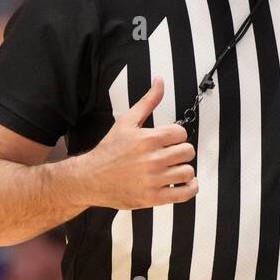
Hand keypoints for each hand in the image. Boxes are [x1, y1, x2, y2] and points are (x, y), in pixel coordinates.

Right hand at [77, 77, 198, 208]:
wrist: (89, 178)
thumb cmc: (109, 150)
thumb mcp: (126, 122)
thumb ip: (148, 101)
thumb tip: (160, 81)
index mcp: (148, 139)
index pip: (181, 134)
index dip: (177, 137)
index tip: (169, 141)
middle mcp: (152, 159)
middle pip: (187, 152)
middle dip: (181, 152)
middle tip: (171, 155)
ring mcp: (153, 180)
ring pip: (188, 172)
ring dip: (184, 170)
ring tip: (174, 169)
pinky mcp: (152, 198)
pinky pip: (184, 193)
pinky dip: (190, 188)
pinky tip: (186, 183)